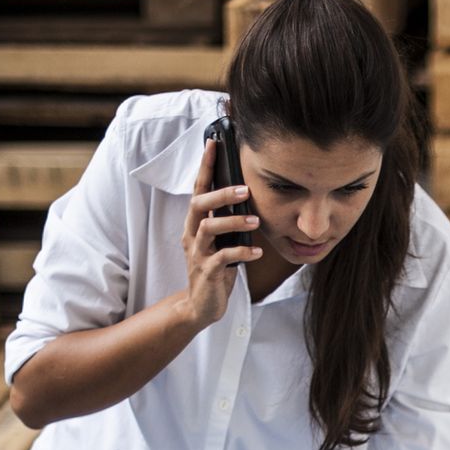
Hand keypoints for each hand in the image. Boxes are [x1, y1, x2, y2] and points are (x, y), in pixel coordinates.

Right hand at [178, 138, 261, 329]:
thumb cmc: (216, 268)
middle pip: (198, 204)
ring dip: (233, 222)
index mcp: (195, 223)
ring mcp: (198, 254)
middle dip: (220, 194)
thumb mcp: (221, 240)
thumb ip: (228, 220)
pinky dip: (241, 252)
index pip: (198, 189)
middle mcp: (192, 234)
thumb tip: (248, 195)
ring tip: (255, 220)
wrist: (201, 306)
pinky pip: (223, 258)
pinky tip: (257, 251)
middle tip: (244, 189)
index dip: (204, 167)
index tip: (213, 143)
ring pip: (209, 229)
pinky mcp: (207, 272)